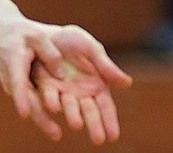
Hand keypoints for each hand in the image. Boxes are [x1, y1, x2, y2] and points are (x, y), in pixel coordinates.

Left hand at [33, 26, 132, 144]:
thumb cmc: (72, 41)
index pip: (105, 107)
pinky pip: (49, 95)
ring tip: (76, 124)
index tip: (113, 136)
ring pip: (69, 106)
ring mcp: (62, 91)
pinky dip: (52, 101)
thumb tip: (127, 82)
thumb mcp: (90, 48)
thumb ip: (106, 66)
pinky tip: (54, 106)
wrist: (45, 33)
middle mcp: (80, 92)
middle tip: (98, 139)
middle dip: (94, 125)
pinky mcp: (44, 85)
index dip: (109, 121)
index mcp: (96, 84)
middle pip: (89, 112)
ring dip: (72, 115)